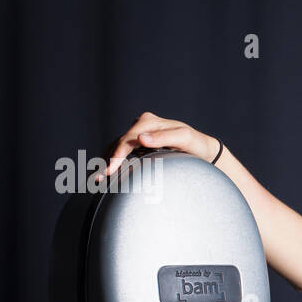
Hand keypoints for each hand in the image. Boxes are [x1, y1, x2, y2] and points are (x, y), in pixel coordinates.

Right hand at [94, 112, 218, 180]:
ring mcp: (139, 135)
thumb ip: (164, 137)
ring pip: (117, 148)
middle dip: (108, 161)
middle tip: (99, 179)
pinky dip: (114, 163)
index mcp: (148, 121)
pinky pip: (123, 153)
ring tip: (98, 179)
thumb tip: (141, 138)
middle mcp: (141, 126)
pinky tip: (108, 174)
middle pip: (119, 143)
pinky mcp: (140, 145)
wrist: (203, 149)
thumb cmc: (196, 143)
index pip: (127, 139)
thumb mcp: (184, 138)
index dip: (117, 154)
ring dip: (107, 163)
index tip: (111, 170)